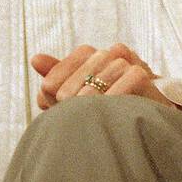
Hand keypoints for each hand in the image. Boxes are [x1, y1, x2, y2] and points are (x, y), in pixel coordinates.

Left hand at [32, 43, 179, 111]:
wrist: (146, 127)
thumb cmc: (108, 112)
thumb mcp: (77, 98)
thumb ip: (57, 80)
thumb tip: (35, 59)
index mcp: (98, 55)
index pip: (77, 55)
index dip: (59, 76)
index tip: (47, 98)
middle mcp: (116, 54)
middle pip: (88, 65)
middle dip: (70, 91)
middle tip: (64, 111)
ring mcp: (132, 64)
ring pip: (104, 73)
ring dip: (90, 98)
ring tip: (82, 115)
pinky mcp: (145, 77)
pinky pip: (127, 80)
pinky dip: (113, 98)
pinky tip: (104, 113)